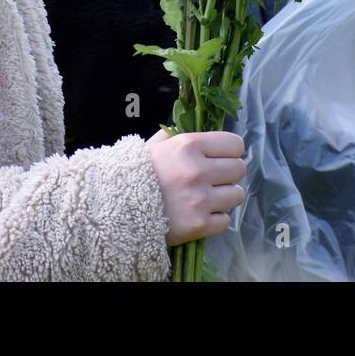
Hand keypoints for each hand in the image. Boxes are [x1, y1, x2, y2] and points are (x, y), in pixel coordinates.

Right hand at [146, 128, 245, 245]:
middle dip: (228, 174)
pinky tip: (200, 214)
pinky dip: (215, 219)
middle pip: (239, 169)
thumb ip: (177, 134)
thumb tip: (199, 130)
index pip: (235, 144)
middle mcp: (197, 171)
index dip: (230, 151)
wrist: (115, 209)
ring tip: (208, 197)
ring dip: (225, 196)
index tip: (221, 157)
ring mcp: (200, 199)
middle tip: (214, 179)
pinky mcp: (199, 225)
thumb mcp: (155, 146)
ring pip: (237, 195)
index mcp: (188, 146)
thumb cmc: (135, 173)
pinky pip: (225, 220)